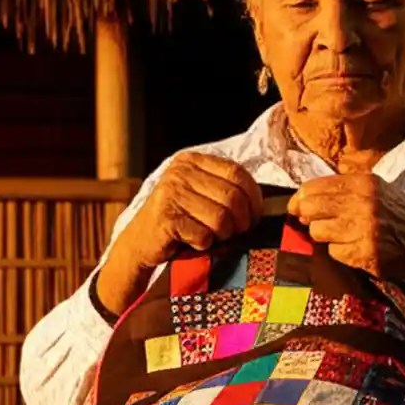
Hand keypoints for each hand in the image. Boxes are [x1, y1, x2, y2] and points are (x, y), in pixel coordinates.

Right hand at [117, 152, 264, 268]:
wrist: (140, 243)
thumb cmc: (180, 220)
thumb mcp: (200, 195)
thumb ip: (225, 189)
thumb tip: (264, 204)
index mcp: (192, 160)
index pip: (238, 173)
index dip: (253, 198)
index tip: (254, 217)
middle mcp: (180, 172)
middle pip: (232, 197)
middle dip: (241, 221)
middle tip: (236, 233)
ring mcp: (170, 193)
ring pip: (220, 218)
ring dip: (222, 235)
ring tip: (212, 237)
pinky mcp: (165, 217)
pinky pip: (203, 235)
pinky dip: (204, 244)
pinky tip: (194, 242)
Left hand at [287, 174, 404, 283]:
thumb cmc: (398, 215)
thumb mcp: (376, 190)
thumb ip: (343, 190)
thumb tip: (302, 200)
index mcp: (363, 183)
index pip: (313, 187)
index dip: (300, 199)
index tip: (297, 207)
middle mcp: (363, 203)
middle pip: (310, 209)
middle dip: (308, 218)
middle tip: (316, 223)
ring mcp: (364, 230)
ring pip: (318, 232)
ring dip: (326, 236)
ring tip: (344, 236)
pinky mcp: (365, 254)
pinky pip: (333, 252)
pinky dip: (341, 253)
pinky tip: (357, 248)